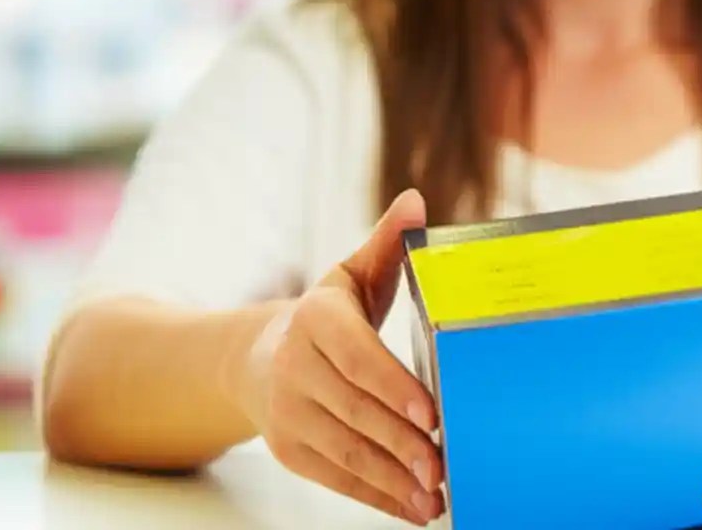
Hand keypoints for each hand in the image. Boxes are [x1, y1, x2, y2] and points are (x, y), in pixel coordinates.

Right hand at [235, 190, 443, 525]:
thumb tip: (415, 202)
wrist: (257, 358)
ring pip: (345, 450)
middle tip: (444, 462)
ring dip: (391, 478)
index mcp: (316, 319)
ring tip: (435, 495)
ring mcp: (287, 413)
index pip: (357, 355)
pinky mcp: (289, 449)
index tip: (430, 411)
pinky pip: (335, 477)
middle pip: (355, 410)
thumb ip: (387, 244)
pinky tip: (411, 508)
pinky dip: (375, 496)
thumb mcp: (351, 276)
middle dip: (401, 441)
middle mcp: (295, 367)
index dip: (392, 385)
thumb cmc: (324, 316)